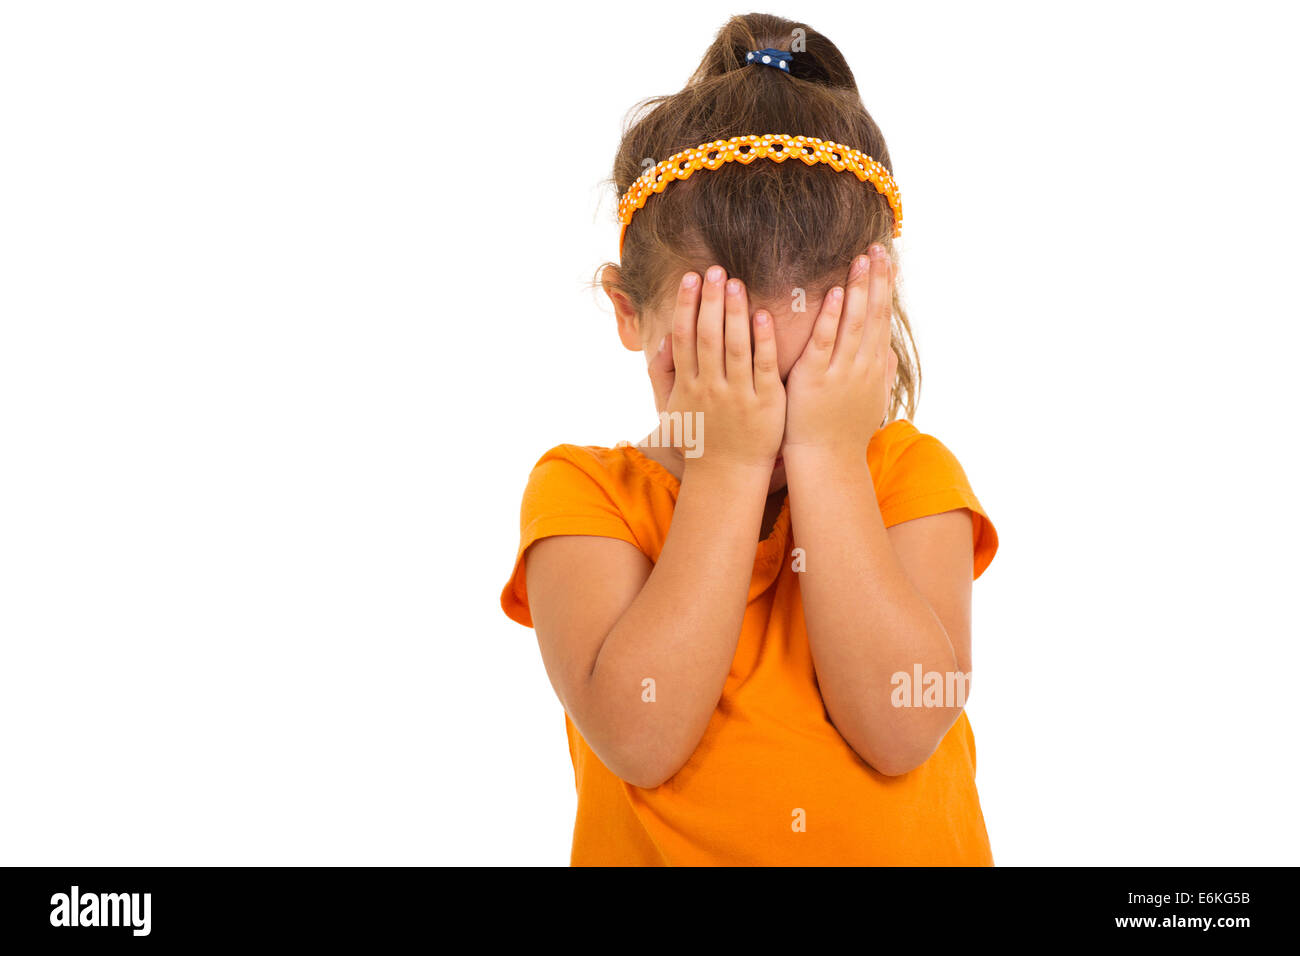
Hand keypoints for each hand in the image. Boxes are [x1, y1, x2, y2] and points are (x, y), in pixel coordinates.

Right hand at [646, 265, 785, 470]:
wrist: (728, 474)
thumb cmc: (701, 438)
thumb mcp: (671, 409)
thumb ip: (663, 373)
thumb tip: (664, 336)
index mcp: (688, 385)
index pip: (685, 337)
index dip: (687, 305)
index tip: (692, 277)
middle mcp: (710, 387)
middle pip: (708, 336)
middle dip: (710, 301)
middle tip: (715, 270)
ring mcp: (739, 395)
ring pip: (735, 347)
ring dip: (735, 313)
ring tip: (736, 283)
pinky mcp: (766, 403)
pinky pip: (763, 368)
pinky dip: (763, 342)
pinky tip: (763, 316)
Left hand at [782, 245, 897, 456]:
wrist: (826, 460)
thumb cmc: (842, 432)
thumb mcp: (870, 402)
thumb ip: (880, 375)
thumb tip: (891, 356)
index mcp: (873, 367)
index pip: (882, 319)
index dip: (885, 288)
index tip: (887, 260)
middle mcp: (862, 365)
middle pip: (874, 314)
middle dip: (876, 279)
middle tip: (877, 248)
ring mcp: (842, 371)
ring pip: (855, 323)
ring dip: (859, 289)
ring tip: (861, 258)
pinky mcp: (817, 378)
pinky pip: (826, 342)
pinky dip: (832, 317)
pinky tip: (837, 293)